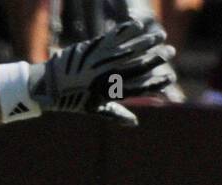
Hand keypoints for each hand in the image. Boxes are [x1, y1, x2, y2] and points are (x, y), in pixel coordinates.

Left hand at [28, 20, 176, 126]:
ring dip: (148, 40)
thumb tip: (135, 123)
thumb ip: (117, 114)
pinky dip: (128, 29)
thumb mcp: (96, 110)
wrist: (50, 86)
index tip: (171, 78)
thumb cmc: (73, 100)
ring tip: (161, 34)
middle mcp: (109, 76)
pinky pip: (114, 36)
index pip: (141, 87)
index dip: (157, 82)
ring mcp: (101, 61)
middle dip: (158, 58)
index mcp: (112, 93)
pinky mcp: (93, 47)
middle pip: (140, 65)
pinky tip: (139, 24)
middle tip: (172, 52)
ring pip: (130, 48)